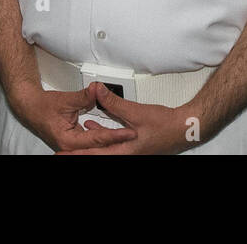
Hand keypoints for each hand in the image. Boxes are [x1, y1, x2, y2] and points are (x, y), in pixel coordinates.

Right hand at [7, 83, 137, 151]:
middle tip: (134, 134)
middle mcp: (72, 146)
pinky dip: (102, 137)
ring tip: (127, 134)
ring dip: (111, 140)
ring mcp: (74, 145)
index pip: (98, 138)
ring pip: (97, 145)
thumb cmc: (43, 107)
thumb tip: (97, 90)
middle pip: (99, 146)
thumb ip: (83, 96)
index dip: (116, 135)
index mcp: (69, 140)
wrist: (30, 107)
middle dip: (117, 141)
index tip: (130, 132)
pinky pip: (92, 141)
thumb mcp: (65, 99)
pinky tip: (113, 133)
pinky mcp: (76, 140)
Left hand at [61, 83, 197, 154]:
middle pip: (97, 154)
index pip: (95, 154)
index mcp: (124, 152)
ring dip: (89, 144)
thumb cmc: (165, 125)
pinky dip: (100, 135)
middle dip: (80, 152)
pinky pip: (111, 142)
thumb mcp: (136, 112)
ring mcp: (130, 150)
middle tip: (63, 152)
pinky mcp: (133, 144)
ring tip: (73, 142)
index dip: (78, 154)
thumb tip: (98, 92)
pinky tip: (93, 127)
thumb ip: (114, 103)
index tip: (63, 153)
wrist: (183, 128)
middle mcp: (126, 154)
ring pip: (103, 148)